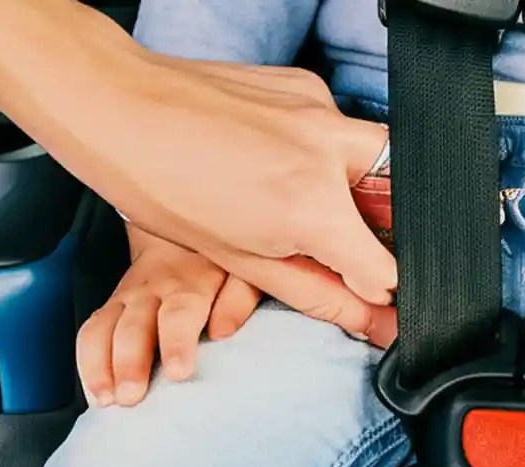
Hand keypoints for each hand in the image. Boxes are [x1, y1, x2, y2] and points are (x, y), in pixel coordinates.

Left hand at [0, 0, 396, 340]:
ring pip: (381, 158)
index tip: (369, 295)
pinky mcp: (306, 85)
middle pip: (406, 200)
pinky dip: (330, 154)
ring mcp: (320, 108)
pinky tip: (286, 164)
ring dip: (364, 191)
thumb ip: (325, 294)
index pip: (389, 267)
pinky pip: (343, 127)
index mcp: (312, 207)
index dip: (381, 290)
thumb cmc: (165, 189)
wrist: (118, 111)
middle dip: (389, 231)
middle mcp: (329, 149)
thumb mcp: (248, 260)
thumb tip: (377, 324)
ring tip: (310, 205)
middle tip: (350, 250)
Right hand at [76, 226, 261, 407]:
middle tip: (130, 397)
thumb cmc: (217, 262)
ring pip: (102, 329)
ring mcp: (125, 299)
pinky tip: (94, 393)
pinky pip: (90, 333)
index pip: (179, 313)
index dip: (176, 343)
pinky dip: (87, 364)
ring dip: (99, 366)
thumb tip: (222, 331)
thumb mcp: (242, 272)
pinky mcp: (110, 308)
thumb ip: (238, 300)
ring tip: (105, 400)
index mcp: (188, 283)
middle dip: (128, 363)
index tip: (177, 373)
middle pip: (133, 327)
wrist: (177, 233)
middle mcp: (150, 290)